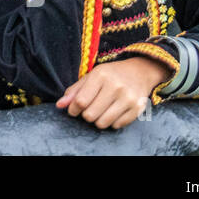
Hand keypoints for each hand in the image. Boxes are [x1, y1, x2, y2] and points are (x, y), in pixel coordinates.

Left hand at [56, 56, 171, 129]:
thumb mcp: (91, 77)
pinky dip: (111, 122)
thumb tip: (59, 105)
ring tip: (99, 112)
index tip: (73, 109)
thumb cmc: (110, 75)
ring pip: (103, 123)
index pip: (81, 101)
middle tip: (88, 109)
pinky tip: (112, 112)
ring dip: (97, 121)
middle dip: (85, 115)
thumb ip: (74, 91)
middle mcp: (115, 86)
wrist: (139, 72)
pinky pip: (117, 125)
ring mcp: (128, 98)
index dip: (73, 109)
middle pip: (90, 114)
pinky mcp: (137, 109)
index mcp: (101, 75)